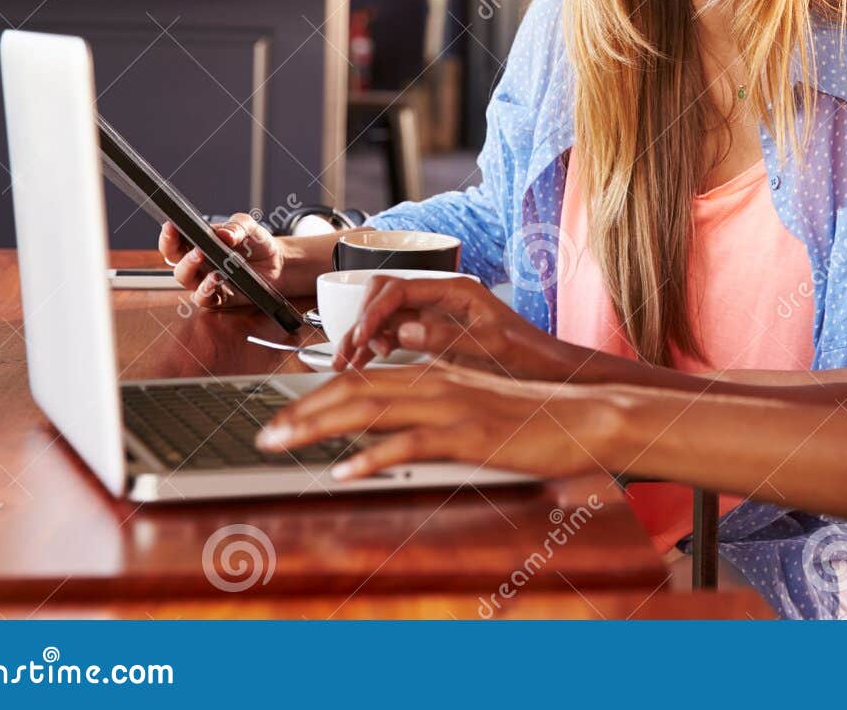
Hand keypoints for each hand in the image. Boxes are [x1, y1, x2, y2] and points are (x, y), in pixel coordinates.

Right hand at [157, 213, 289, 309]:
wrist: (278, 264)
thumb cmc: (256, 243)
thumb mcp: (249, 227)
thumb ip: (236, 227)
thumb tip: (224, 234)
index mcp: (199, 243)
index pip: (175, 240)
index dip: (169, 235)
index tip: (171, 226)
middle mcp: (198, 263)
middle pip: (174, 260)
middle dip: (174, 250)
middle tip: (193, 245)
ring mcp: (205, 280)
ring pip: (185, 279)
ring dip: (190, 268)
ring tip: (202, 256)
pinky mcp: (218, 297)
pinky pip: (203, 298)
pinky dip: (205, 290)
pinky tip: (216, 279)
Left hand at [255, 363, 624, 479]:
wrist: (583, 417)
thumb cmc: (531, 420)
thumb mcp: (473, 411)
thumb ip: (432, 415)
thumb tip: (390, 435)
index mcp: (435, 373)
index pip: (362, 379)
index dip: (316, 396)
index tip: (283, 416)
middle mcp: (436, 382)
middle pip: (354, 389)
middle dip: (302, 411)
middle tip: (264, 433)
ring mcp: (451, 406)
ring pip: (370, 409)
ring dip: (319, 426)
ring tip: (282, 444)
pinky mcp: (468, 435)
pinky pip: (411, 444)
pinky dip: (373, 458)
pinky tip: (345, 472)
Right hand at [333, 273, 590, 380]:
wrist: (552, 371)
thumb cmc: (531, 355)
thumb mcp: (492, 346)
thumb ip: (447, 337)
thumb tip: (403, 331)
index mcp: (455, 289)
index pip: (399, 289)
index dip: (374, 312)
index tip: (362, 339)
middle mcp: (442, 298)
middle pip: (384, 297)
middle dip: (361, 322)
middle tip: (350, 355)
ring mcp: (437, 317)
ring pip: (385, 317)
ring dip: (364, 337)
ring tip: (348, 364)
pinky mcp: (435, 337)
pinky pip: (395, 335)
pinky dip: (376, 348)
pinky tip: (366, 366)